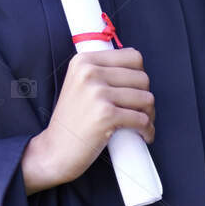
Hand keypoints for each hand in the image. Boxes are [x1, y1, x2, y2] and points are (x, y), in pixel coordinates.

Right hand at [21, 49, 154, 193]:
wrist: (55, 150)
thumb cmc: (72, 120)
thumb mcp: (79, 84)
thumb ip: (102, 71)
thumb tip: (137, 70)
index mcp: (84, 61)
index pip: (132, 56)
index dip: (140, 74)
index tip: (136, 90)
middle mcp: (90, 72)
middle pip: (142, 78)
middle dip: (146, 98)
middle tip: (141, 112)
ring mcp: (97, 93)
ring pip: (146, 98)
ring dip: (149, 115)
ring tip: (142, 124)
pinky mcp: (106, 115)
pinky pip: (142, 119)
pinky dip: (147, 130)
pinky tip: (143, 135)